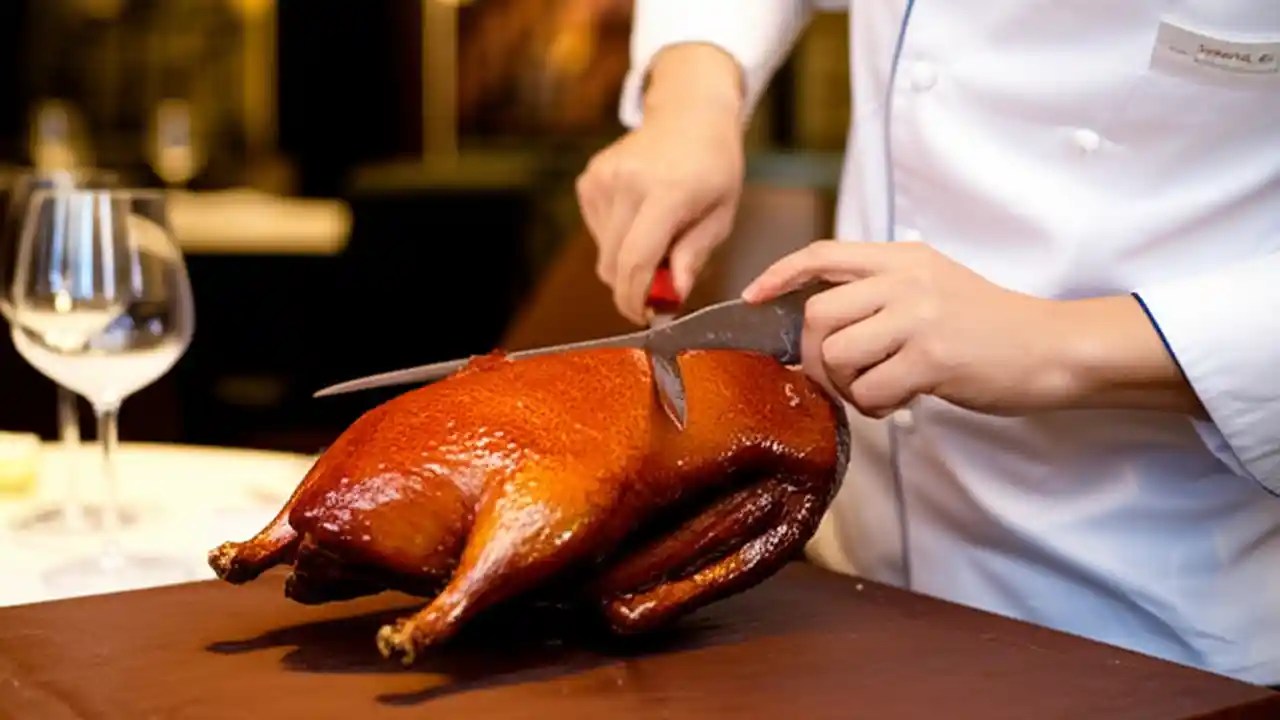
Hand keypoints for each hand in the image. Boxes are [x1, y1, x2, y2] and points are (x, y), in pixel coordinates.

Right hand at [576, 44, 745, 324]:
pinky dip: (617, 240)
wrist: (689, 113)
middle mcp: (627, 183)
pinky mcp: (588, 180)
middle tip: (661, 290)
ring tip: (659, 238)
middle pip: (614, 264)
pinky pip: (597, 233)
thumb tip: (673, 296)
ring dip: (627, 263)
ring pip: (603, 254)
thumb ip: (694, 255)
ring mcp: (602, 179)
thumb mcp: (721, 213)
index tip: (646, 318)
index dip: (637, 298)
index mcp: (667, 191)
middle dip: (633, 289)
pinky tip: (641, 216)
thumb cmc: (713, 166)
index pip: (638, 260)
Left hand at [741, 240, 1204, 418]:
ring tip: (878, 391)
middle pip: (816, 316)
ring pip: (836, 355)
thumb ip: (879, 294)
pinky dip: (875, 407)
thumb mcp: (932, 287)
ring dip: (846, 386)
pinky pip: (870, 390)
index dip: (778, 274)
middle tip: (839, 378)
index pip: (823, 253)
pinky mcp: (932, 358)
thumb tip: (814, 329)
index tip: (752, 297)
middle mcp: (906, 281)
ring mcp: (919, 318)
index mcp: (903, 258)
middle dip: (813, 357)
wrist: (1051, 347)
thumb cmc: (988, 326)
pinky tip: (899, 403)